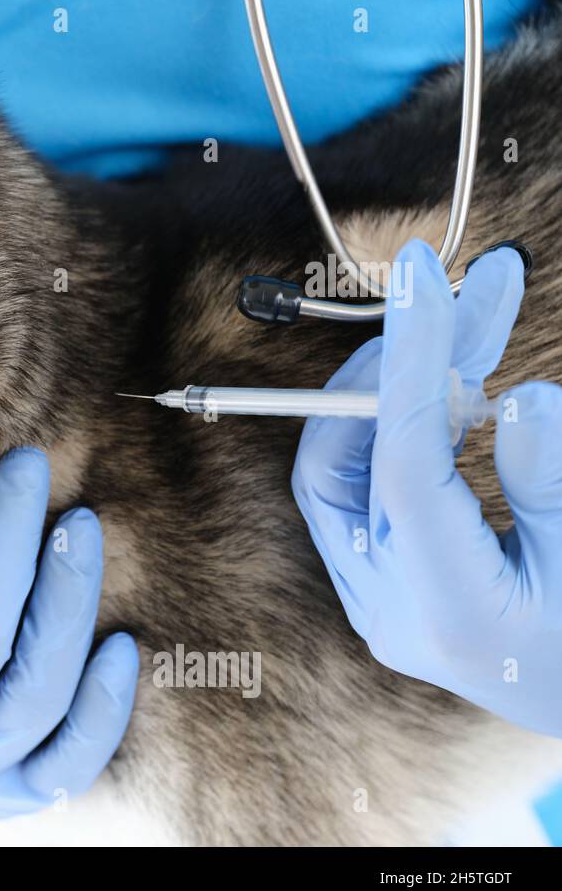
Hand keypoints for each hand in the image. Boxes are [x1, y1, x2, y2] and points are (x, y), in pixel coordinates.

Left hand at [293, 239, 561, 736]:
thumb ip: (556, 486)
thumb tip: (523, 400)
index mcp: (446, 611)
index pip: (402, 466)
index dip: (412, 364)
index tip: (425, 279)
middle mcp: (388, 610)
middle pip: (357, 456)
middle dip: (409, 361)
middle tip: (474, 283)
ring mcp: (377, 599)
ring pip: (349, 466)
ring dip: (403, 387)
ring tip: (475, 316)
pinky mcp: (384, 583)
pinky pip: (366, 486)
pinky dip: (406, 428)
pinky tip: (460, 384)